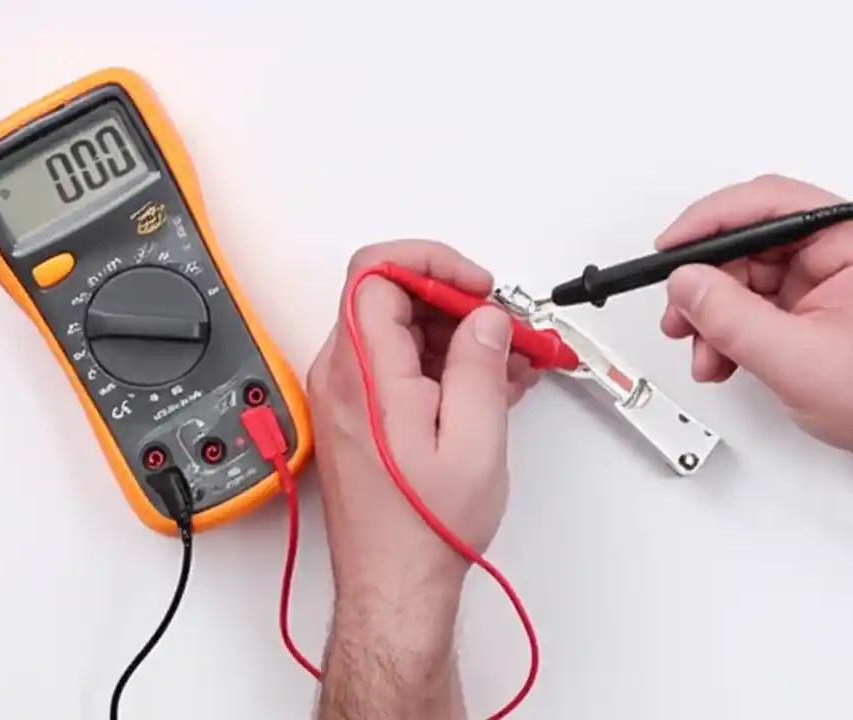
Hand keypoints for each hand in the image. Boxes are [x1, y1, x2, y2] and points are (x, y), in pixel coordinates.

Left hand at [308, 240, 536, 599]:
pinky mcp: (360, 415)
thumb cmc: (423, 529)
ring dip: (458, 337)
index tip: (477, 287)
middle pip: (392, 297)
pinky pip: (400, 364)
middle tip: (506, 329)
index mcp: (365, 375)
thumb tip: (485, 319)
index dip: (431, 262)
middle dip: (458, 303)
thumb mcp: (474, 441)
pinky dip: (445, 365)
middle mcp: (344, 378)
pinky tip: (487, 387)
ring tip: (508, 365)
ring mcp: (349, 396)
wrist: (394, 583)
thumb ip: (480, 366)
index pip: (376, 271)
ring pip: (402, 331)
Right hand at [658, 175, 852, 457]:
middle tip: (679, 313)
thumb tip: (686, 283)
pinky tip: (724, 355)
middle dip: (710, 282)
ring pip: (753, 274)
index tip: (672, 248)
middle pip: (753, 241)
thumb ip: (731, 317)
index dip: (710, 222)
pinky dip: (738, 327)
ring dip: (719, 312)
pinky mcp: (824, 300)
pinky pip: (766, 299)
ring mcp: (835, 273)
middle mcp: (848, 245)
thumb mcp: (795, 359)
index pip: (768, 203)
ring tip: (705, 351)